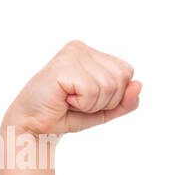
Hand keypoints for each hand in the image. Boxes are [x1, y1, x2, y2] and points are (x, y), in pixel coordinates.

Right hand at [2, 40, 140, 135]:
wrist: (35, 126)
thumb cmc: (66, 114)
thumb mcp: (105, 110)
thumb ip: (126, 101)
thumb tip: (139, 85)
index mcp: (92, 53)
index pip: (127, 72)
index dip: (115, 95)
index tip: (88, 98)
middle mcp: (81, 48)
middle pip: (122, 77)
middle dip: (106, 100)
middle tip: (79, 101)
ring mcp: (72, 54)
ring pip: (109, 85)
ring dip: (92, 103)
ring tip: (71, 100)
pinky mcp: (63, 65)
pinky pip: (92, 90)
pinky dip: (82, 104)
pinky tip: (65, 99)